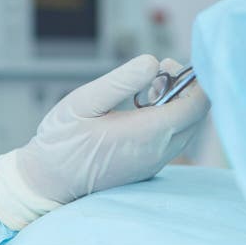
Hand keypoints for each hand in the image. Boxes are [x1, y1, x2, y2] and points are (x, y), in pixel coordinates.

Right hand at [0, 55, 209, 229]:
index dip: (192, 79)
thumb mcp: (84, 102)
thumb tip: (153, 62)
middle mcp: (159, 152)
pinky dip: (166, 118)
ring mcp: (155, 163)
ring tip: (145, 89)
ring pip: (186, 128)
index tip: (167, 64)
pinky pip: (173, 139)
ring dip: (175, 103)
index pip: (197, 105)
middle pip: (197, 116)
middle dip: (184, 88)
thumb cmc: (61, 140)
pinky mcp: (148, 167)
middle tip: (155, 71)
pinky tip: (139, 110)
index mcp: (148, 134)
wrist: (48, 182)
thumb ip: (120, 81)